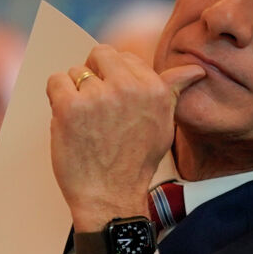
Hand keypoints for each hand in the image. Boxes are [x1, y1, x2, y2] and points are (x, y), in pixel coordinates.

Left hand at [46, 45, 204, 230]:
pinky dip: (56, 98)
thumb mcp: (164, 125)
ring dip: (75, 92)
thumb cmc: (136, 163)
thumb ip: (173, 90)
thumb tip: (196, 69)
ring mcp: (97, 96)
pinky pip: (56, 81)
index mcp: (154, 89)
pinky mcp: (70, 107)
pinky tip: (69, 120)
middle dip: (95, 76)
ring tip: (86, 122)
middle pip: (100, 55)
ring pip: (76, 71)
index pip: (125, 58)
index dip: (115, 79)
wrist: (110, 198)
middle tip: (98, 109)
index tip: (115, 106)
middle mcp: (128, 88)